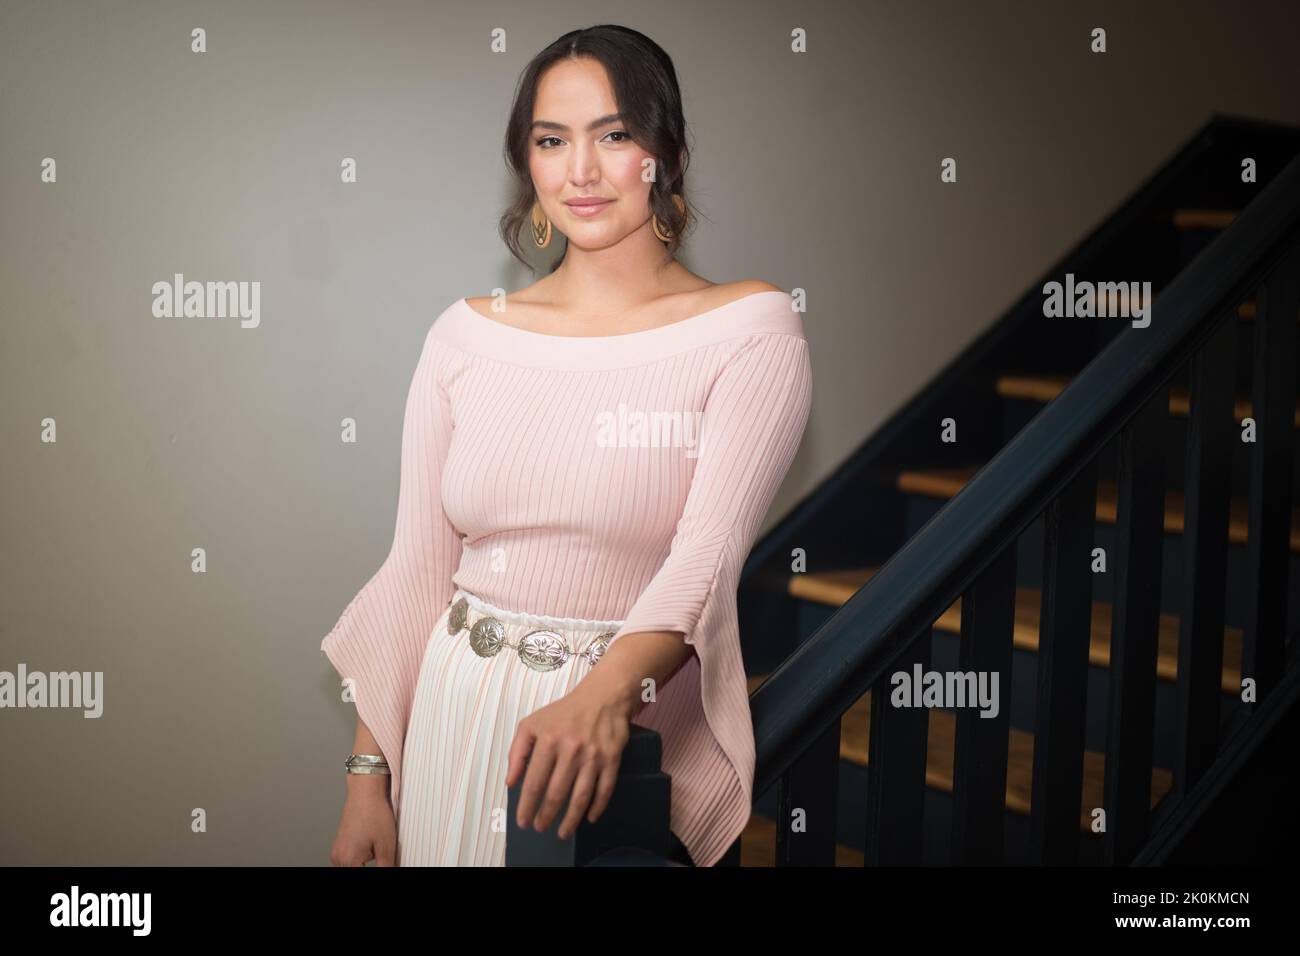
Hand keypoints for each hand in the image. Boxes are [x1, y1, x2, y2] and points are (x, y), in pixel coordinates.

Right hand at [329, 784, 396, 865]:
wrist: (365, 793)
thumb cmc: (374, 813)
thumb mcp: (386, 845)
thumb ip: (386, 867)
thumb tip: (391, 871)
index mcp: (349, 860)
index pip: (361, 876)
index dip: (376, 869)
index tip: (382, 863)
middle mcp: (338, 858)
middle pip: (355, 871)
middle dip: (368, 866)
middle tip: (379, 852)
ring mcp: (336, 852)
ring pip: (352, 866)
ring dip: (363, 864)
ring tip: (375, 847)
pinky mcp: (338, 846)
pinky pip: (349, 859)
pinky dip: (359, 857)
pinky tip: (369, 844)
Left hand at [505, 682, 633, 839]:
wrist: (603, 697)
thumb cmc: (564, 712)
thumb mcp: (532, 724)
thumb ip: (517, 752)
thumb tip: (511, 781)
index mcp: (548, 740)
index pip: (534, 782)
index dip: (527, 806)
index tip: (523, 821)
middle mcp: (571, 749)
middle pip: (556, 793)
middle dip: (546, 816)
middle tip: (540, 828)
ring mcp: (593, 756)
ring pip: (581, 797)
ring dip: (571, 820)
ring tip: (562, 832)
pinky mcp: (612, 759)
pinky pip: (605, 789)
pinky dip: (597, 807)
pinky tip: (589, 818)